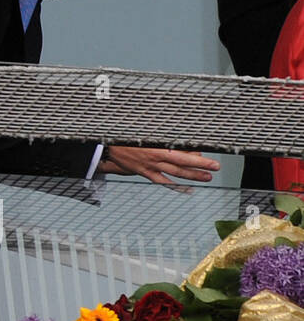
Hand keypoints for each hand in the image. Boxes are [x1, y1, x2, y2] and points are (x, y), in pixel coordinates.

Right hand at [97, 145, 220, 186]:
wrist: (105, 146)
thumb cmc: (123, 136)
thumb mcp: (143, 131)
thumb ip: (161, 135)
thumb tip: (179, 139)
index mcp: (155, 146)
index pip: (180, 151)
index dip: (196, 154)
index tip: (209, 154)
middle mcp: (154, 158)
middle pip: (181, 163)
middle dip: (200, 166)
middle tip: (215, 167)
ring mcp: (150, 167)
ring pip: (175, 173)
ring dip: (192, 176)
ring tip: (206, 177)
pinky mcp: (145, 172)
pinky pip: (163, 181)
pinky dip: (175, 186)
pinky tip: (186, 189)